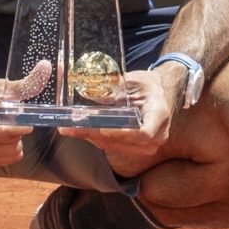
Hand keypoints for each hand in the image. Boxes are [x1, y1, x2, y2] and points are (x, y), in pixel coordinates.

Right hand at [0, 63, 38, 167]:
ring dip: (15, 142)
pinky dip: (10, 153)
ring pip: (5, 152)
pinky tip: (10, 142)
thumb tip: (47, 66)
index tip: (28, 126)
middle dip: (17, 132)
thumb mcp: (2, 86)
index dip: (11, 130)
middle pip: (2, 141)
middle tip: (18, 122)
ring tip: (11, 129)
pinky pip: (1, 162)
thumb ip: (26, 82)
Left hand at [58, 64, 182, 171]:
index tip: (103, 129)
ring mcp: (146, 146)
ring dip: (90, 136)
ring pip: (114, 145)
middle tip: (72, 127)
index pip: (144, 133)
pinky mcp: (134, 148)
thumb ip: (114, 88)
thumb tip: (90, 92)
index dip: (122, 133)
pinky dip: (94, 137)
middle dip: (95, 134)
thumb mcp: (133, 81)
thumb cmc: (148, 85)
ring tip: (68, 128)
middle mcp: (156, 136)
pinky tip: (77, 130)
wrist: (159, 94)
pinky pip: (112, 145)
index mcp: (159, 116)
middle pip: (123, 142)